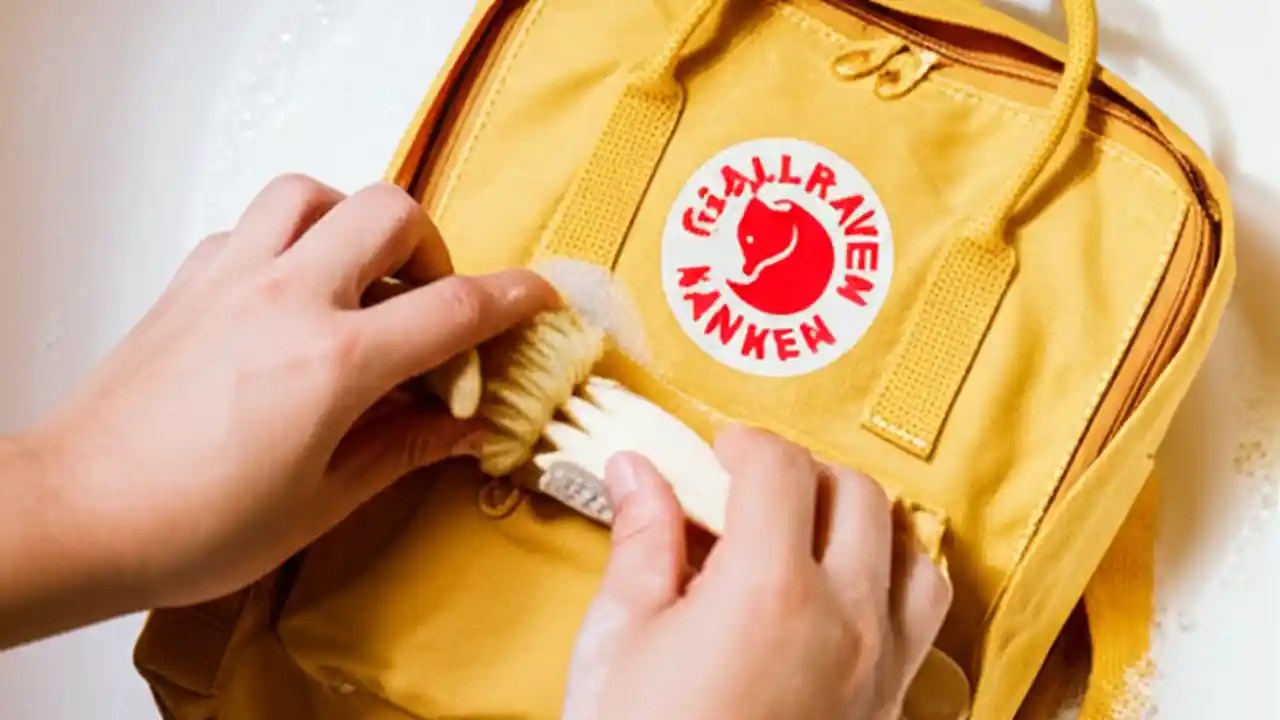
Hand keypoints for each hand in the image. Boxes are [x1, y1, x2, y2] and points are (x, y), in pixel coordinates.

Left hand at [2, 175, 555, 642]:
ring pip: (312, 194)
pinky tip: (290, 296)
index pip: (455, 306)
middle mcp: (287, 299)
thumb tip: (466, 428)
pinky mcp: (188, 283)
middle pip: (389, 212)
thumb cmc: (193, 525)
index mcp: (334, 362)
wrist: (75, 515)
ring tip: (359, 279)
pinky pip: (252, 226)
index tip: (541, 298)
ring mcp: (231, 279)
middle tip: (427, 305)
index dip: (515, 297)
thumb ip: (404, 449)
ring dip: (352, 223)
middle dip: (431, 250)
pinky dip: (289, 241)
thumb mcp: (322, 503)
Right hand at [563, 426, 950, 719]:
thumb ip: (642, 541)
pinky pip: (924, 621)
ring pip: (912, 553)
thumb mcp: (619, 640)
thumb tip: (638, 472)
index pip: (781, 469)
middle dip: (803, 473)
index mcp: (769, 591)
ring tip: (812, 534)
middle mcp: (845, 622)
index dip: (745, 443)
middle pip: (857, 495)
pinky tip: (847, 597)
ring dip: (867, 523)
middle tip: (753, 489)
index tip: (718, 452)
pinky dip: (896, 584)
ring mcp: (880, 670)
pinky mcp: (890, 710)